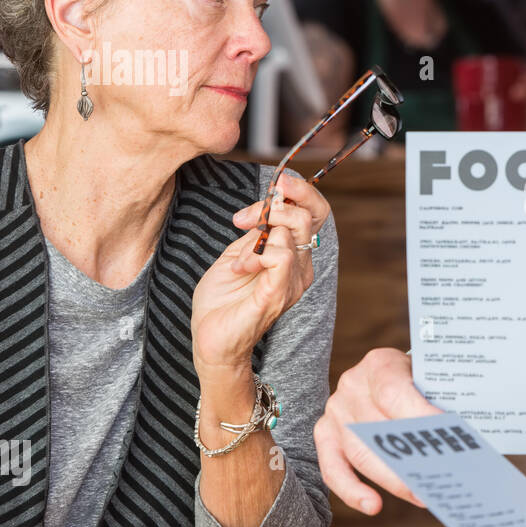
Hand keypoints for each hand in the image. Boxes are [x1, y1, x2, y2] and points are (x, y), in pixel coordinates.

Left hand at [191, 172, 330, 369]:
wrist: (211, 339)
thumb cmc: (222, 300)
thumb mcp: (237, 252)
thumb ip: (257, 231)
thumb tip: (268, 204)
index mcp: (293, 254)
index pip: (314, 213)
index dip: (299, 192)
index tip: (273, 186)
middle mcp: (301, 267)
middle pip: (310, 215)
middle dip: (280, 202)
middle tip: (246, 217)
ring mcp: (294, 281)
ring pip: (294, 231)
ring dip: (259, 233)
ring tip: (238, 258)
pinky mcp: (280, 293)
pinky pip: (281, 256)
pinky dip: (256, 254)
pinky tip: (240, 268)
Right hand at [314, 348, 442, 514]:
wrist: (395, 374)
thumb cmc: (419, 380)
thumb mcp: (431, 378)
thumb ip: (441, 401)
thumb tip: (460, 436)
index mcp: (380, 364)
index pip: (394, 393)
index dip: (418, 417)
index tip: (444, 436)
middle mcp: (352, 385)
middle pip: (376, 430)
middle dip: (409, 458)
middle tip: (439, 479)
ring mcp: (336, 410)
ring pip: (360, 453)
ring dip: (392, 479)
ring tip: (422, 495)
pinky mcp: (326, 434)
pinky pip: (332, 467)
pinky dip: (351, 490)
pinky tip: (373, 506)